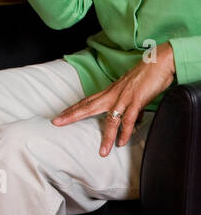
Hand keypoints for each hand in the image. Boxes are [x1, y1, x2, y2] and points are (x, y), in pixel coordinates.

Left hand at [53, 43, 175, 155]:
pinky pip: (129, 119)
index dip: (72, 109)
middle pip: (88, 106)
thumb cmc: (145, 76)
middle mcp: (113, 94)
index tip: (59, 115)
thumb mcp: (132, 93)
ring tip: (103, 151)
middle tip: (56, 122)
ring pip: (111, 119)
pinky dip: (125, 132)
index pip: (86, 101)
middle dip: (71, 115)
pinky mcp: (137, 100)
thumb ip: (129, 107)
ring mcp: (124, 97)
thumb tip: (131, 120)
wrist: (158, 63)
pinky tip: (122, 142)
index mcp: (110, 92)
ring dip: (107, 137)